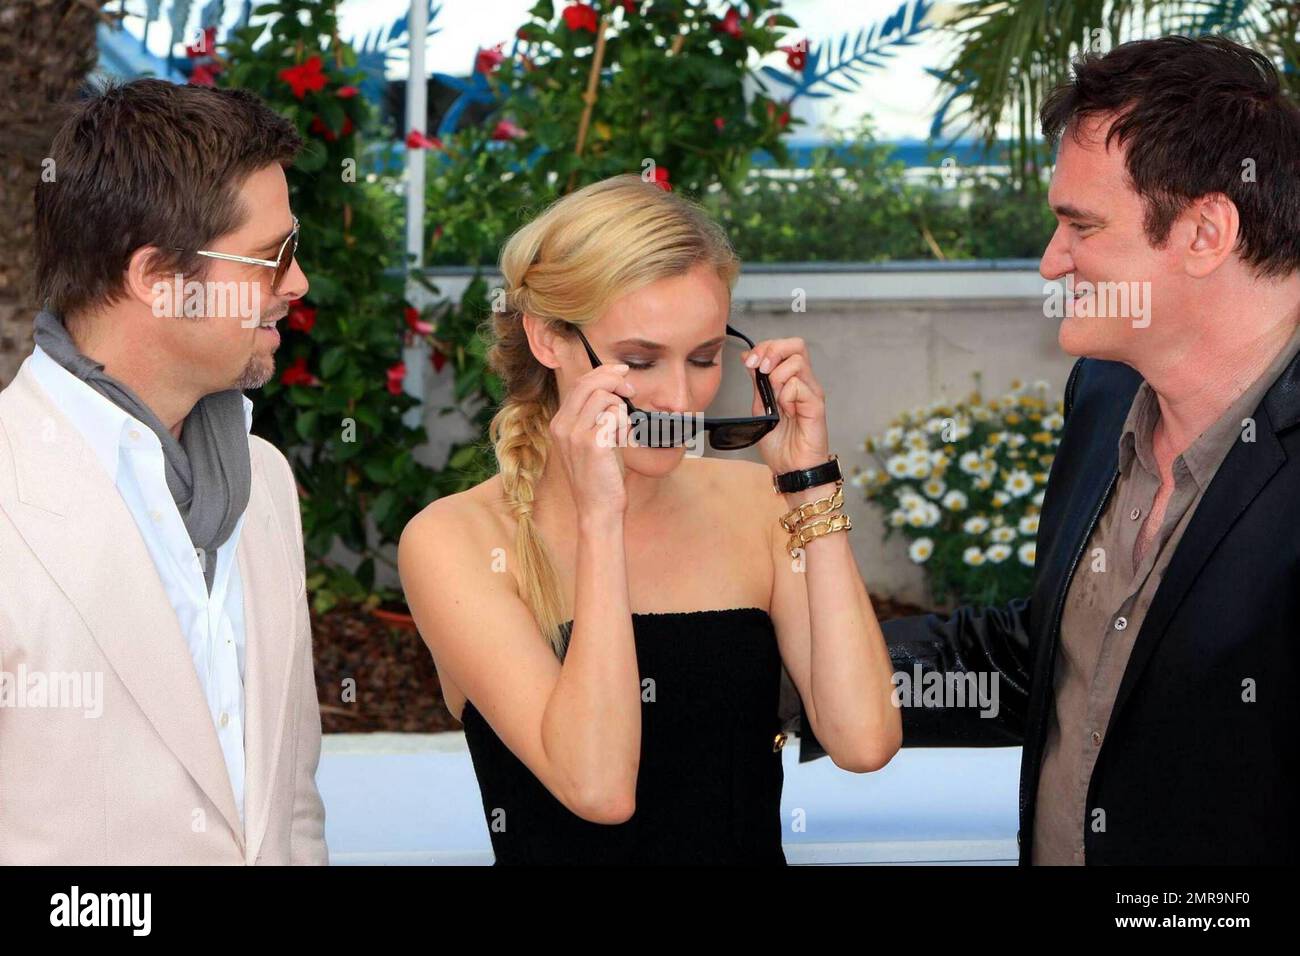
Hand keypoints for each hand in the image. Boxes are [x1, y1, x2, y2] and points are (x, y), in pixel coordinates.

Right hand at [548, 363, 637, 516]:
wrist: (597, 509)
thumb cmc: (599, 476)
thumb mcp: (591, 440)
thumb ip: (596, 415)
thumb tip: (614, 387)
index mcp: (559, 423)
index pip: (580, 384)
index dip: (603, 373)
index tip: (621, 372)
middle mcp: (562, 426)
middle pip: (590, 383)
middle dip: (615, 380)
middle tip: (631, 390)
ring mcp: (574, 434)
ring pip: (605, 398)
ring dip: (621, 411)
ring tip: (620, 432)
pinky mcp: (591, 443)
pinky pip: (614, 416)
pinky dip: (624, 425)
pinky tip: (621, 441)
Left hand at [741, 337, 830, 475]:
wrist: (790, 469)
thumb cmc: (780, 445)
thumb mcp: (760, 408)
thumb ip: (757, 383)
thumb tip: (748, 358)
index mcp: (791, 380)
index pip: (784, 346)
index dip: (765, 347)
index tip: (749, 362)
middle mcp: (804, 382)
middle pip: (796, 345)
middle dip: (772, 351)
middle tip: (760, 369)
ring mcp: (812, 393)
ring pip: (797, 361)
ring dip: (777, 375)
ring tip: (774, 398)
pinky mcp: (816, 406)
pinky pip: (799, 385)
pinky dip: (786, 394)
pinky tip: (786, 411)